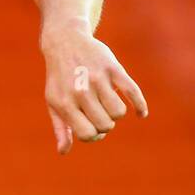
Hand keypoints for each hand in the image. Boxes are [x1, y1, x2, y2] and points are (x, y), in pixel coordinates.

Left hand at [40, 19, 147, 154]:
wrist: (65, 42)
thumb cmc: (59, 78)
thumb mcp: (54, 102)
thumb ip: (61, 128)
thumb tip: (64, 152)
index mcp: (64, 103)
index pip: (88, 134)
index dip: (94, 135)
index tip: (92, 128)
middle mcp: (81, 92)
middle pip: (106, 125)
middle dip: (106, 125)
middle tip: (100, 115)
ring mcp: (98, 79)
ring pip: (119, 112)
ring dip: (117, 113)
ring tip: (108, 105)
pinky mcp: (113, 68)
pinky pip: (133, 92)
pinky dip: (140, 106)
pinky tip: (140, 114)